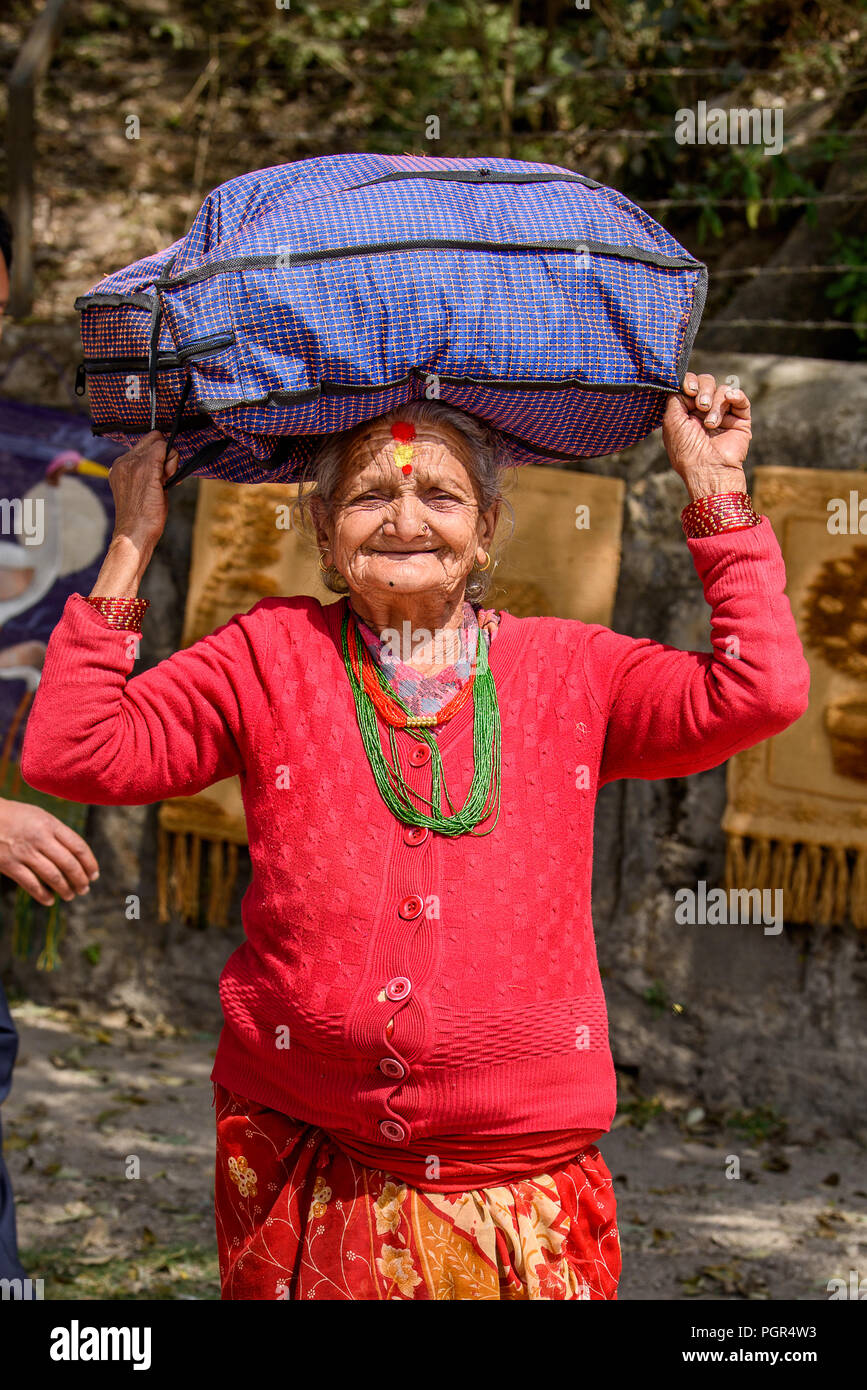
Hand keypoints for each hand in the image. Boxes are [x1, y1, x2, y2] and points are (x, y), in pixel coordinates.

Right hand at [0, 798, 98, 905]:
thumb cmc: (15, 816)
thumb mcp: (39, 816)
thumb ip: (57, 832)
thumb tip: (77, 854)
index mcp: (50, 824)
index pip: (78, 846)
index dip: (90, 863)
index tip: (94, 874)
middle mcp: (39, 837)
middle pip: (69, 863)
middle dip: (80, 879)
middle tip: (84, 889)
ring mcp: (24, 851)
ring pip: (53, 876)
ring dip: (65, 889)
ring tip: (70, 895)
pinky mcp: (8, 864)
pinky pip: (31, 884)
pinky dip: (43, 895)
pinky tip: (50, 900)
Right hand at [109, 430, 178, 554]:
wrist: (134, 532)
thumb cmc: (141, 516)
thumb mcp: (139, 489)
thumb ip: (147, 472)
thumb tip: (164, 463)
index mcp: (119, 466)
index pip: (143, 444)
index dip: (157, 454)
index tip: (161, 472)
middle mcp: (123, 461)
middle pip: (152, 439)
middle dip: (163, 453)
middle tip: (165, 477)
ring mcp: (134, 464)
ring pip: (159, 442)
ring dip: (169, 459)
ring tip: (164, 482)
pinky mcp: (146, 468)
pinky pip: (164, 448)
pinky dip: (172, 461)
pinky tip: (168, 479)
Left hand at [662, 373, 751, 500]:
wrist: (708, 469)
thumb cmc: (686, 450)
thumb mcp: (672, 421)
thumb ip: (675, 398)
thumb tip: (683, 383)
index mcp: (687, 412)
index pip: (690, 385)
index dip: (689, 382)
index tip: (688, 389)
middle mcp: (705, 411)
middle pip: (707, 382)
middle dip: (703, 391)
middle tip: (701, 407)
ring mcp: (723, 415)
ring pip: (722, 390)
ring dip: (715, 404)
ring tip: (711, 424)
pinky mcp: (740, 419)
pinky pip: (740, 399)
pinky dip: (736, 395)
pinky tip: (731, 398)